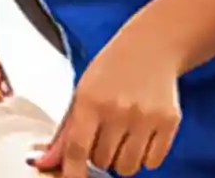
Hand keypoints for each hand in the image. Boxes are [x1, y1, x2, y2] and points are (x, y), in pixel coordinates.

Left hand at [33, 31, 181, 176]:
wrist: (150, 48)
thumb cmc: (111, 70)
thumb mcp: (81, 93)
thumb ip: (65, 131)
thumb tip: (45, 162)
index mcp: (90, 101)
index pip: (77, 149)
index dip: (72, 172)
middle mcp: (118, 110)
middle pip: (102, 161)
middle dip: (99, 155)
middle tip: (103, 135)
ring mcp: (145, 117)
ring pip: (128, 167)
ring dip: (121, 160)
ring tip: (121, 137)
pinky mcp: (169, 123)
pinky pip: (153, 162)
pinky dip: (144, 158)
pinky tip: (140, 137)